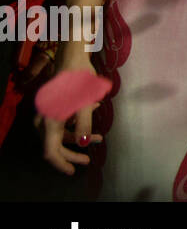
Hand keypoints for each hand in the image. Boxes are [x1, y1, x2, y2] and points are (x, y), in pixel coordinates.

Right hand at [41, 57, 103, 175]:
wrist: (73, 56)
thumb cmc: (80, 78)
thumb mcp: (85, 102)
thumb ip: (84, 124)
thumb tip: (83, 144)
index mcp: (49, 120)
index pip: (50, 151)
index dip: (61, 163)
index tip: (72, 172)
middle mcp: (44, 118)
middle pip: (54, 144)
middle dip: (71, 153)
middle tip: (87, 160)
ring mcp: (47, 112)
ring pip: (60, 132)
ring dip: (77, 137)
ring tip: (100, 138)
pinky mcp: (53, 105)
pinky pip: (62, 121)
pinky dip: (76, 123)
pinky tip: (95, 112)